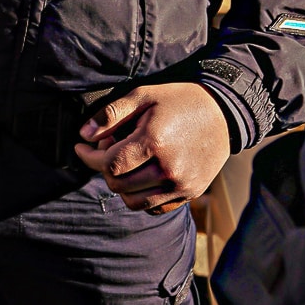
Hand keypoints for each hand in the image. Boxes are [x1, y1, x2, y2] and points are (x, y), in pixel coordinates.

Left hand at [73, 82, 230, 213]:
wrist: (223, 113)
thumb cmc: (179, 100)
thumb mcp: (143, 96)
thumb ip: (111, 114)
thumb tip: (84, 135)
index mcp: (154, 142)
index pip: (109, 164)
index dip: (89, 157)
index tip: (81, 147)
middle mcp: (168, 169)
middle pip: (118, 184)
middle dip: (104, 168)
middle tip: (110, 146)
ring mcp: (181, 185)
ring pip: (133, 201)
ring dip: (120, 185)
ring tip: (126, 161)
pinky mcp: (190, 193)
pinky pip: (154, 208)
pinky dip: (141, 196)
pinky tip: (141, 174)